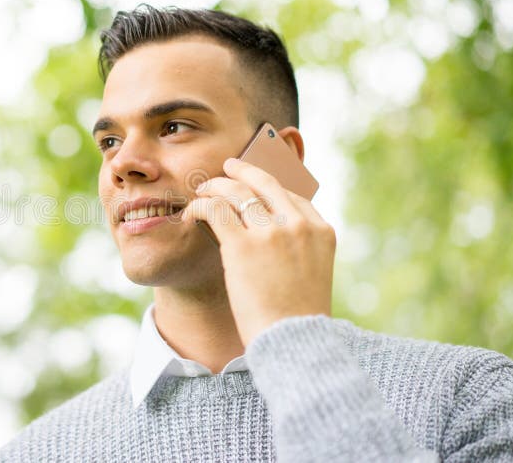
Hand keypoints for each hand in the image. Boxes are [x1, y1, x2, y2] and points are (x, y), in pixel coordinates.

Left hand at [180, 157, 335, 346]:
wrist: (294, 343)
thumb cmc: (298, 318)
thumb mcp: (312, 275)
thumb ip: (299, 250)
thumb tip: (271, 238)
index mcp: (321, 232)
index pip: (290, 195)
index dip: (266, 187)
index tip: (252, 186)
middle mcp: (298, 225)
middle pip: (264, 183)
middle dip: (242, 171)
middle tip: (227, 168)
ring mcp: (272, 233)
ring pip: (236, 191)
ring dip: (215, 187)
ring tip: (203, 190)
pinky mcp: (242, 245)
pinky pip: (215, 210)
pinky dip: (200, 206)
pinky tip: (191, 213)